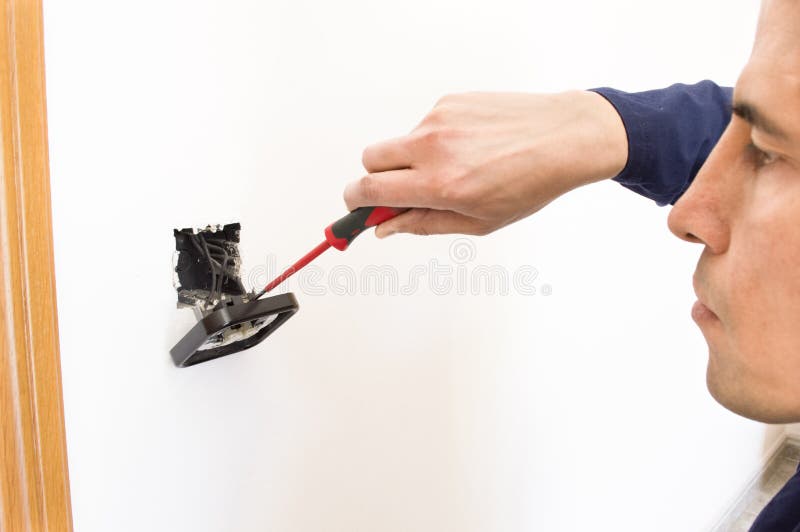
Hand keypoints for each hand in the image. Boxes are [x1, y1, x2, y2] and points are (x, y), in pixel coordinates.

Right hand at [343, 90, 627, 236]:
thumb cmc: (529, 184)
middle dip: (376, 177)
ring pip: (401, 142)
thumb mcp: (478, 221)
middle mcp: (433, 148)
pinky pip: (426, 124)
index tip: (356, 206)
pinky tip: (472, 145)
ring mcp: (440, 120)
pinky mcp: (450, 101)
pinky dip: (438, 138)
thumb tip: (386, 228)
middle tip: (401, 189)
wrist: (565, 138)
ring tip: (459, 166)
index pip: (370, 190)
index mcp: (439, 185)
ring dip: (413, 158)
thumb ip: (424, 224)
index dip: (355, 201)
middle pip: (370, 159)